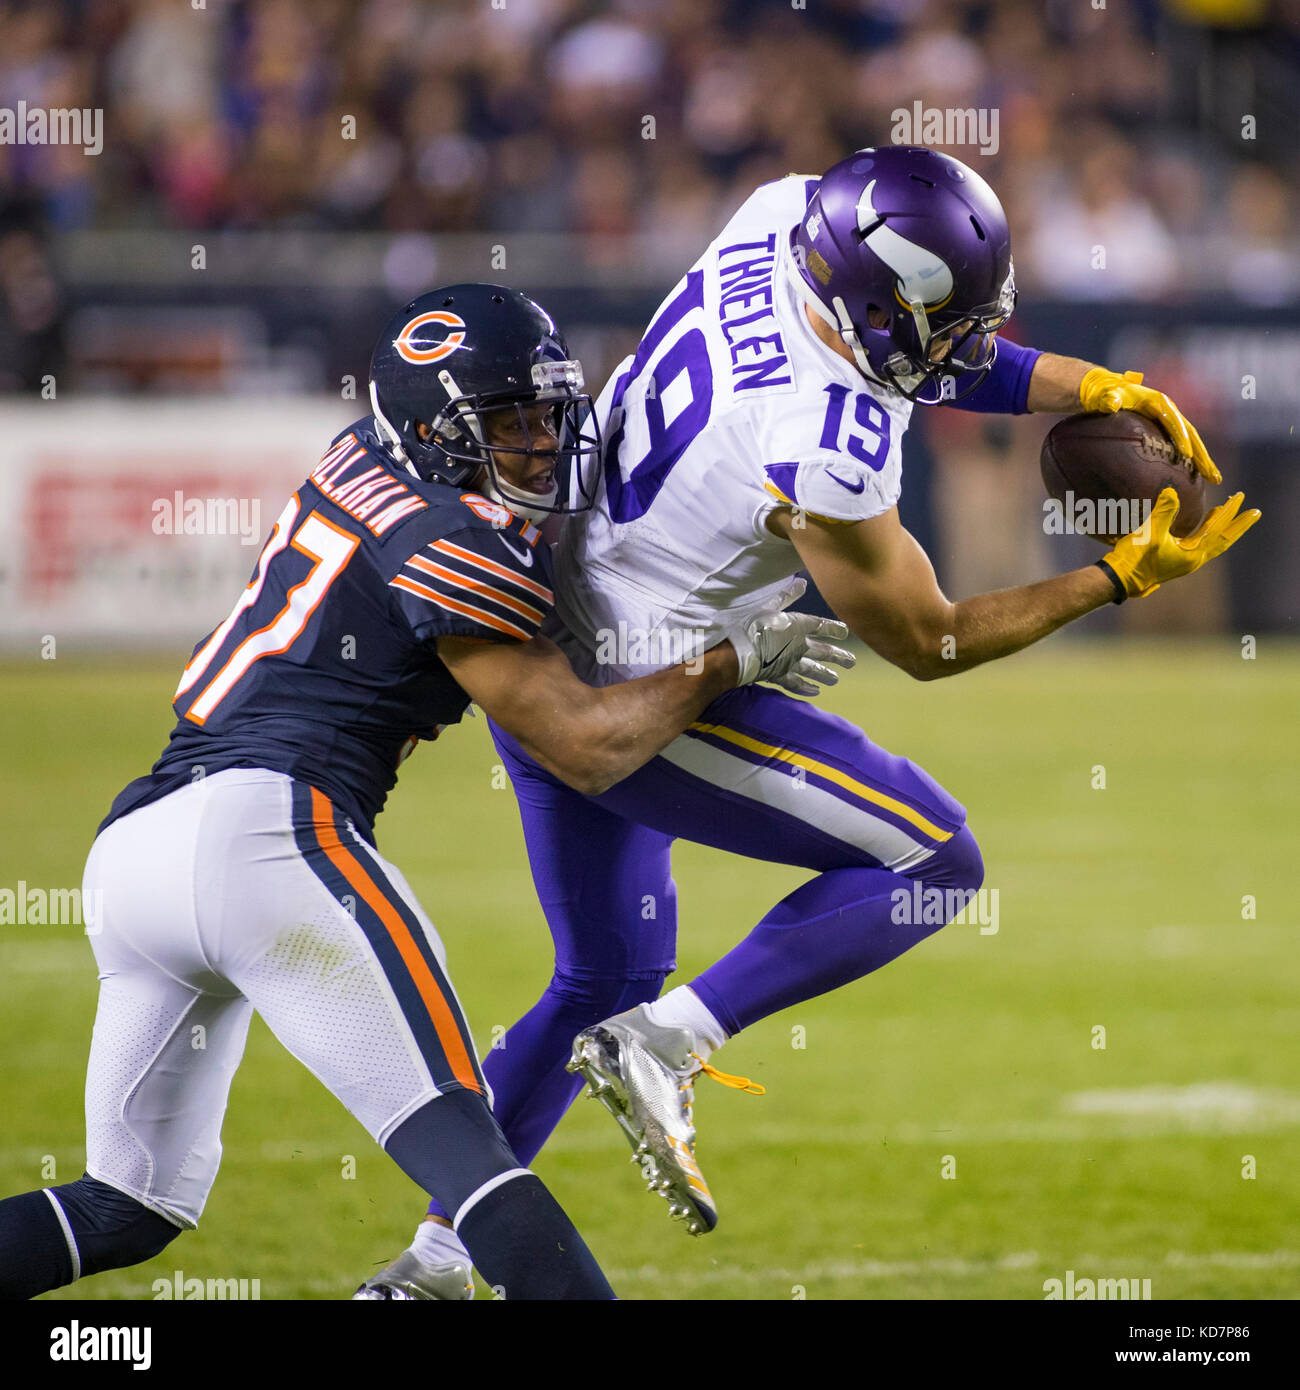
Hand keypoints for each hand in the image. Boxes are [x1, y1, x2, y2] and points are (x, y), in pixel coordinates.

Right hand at [729, 578, 855, 694]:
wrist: (742, 652)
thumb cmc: (754, 625)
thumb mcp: (769, 606)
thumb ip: (786, 596)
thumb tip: (802, 581)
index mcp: (798, 626)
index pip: (822, 626)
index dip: (834, 629)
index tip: (845, 633)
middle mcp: (799, 645)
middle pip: (823, 651)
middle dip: (838, 656)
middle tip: (852, 662)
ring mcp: (791, 662)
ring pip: (813, 669)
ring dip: (825, 674)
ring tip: (836, 679)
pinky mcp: (779, 675)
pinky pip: (796, 683)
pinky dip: (806, 688)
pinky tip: (816, 692)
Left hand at [1079, 367, 1220, 484]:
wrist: (1105, 392)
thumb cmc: (1104, 395)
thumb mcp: (1104, 395)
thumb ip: (1108, 399)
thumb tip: (1110, 403)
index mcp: (1157, 402)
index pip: (1173, 421)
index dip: (1180, 437)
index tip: (1186, 455)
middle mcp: (1169, 411)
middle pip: (1190, 433)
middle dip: (1202, 455)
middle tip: (1212, 475)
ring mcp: (1169, 420)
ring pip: (1192, 441)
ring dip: (1203, 460)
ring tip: (1215, 479)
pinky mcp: (1166, 429)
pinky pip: (1184, 445)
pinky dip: (1193, 460)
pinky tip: (1198, 477)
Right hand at [1100, 487, 1259, 598]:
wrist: (1119, 578)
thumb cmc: (1136, 558)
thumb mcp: (1150, 533)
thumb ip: (1164, 511)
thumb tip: (1171, 491)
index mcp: (1192, 554)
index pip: (1217, 529)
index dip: (1230, 512)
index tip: (1241, 498)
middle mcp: (1193, 559)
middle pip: (1222, 539)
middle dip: (1237, 524)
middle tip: (1253, 512)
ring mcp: (1184, 560)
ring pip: (1212, 541)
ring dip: (1222, 527)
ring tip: (1227, 512)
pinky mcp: (1175, 559)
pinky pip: (1199, 543)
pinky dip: (1206, 531)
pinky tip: (1204, 522)